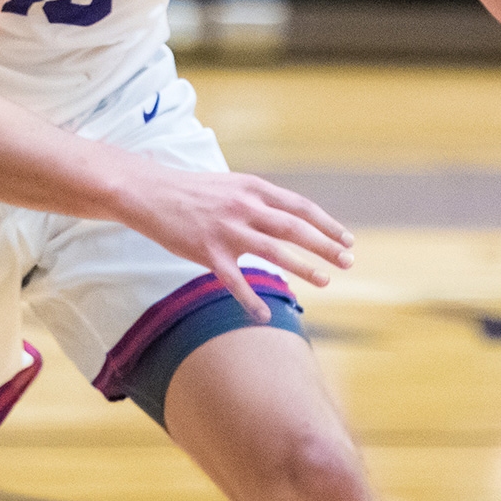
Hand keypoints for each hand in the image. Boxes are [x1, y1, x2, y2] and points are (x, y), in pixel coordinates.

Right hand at [116, 160, 354, 321]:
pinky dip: (252, 300)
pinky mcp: (207, 252)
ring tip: (326, 281)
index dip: (327, 224)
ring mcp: (227, 230)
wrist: (151, 192)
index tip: (347, 239)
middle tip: (349, 261)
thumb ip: (260, 200)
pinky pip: (235, 281)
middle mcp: (245, 207)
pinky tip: (265, 316)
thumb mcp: (233, 185)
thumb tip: (290, 217)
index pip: (301, 207)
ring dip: (304, 268)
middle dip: (326, 245)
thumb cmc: (194, 191)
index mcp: (254, 188)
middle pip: (295, 228)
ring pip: (274, 252)